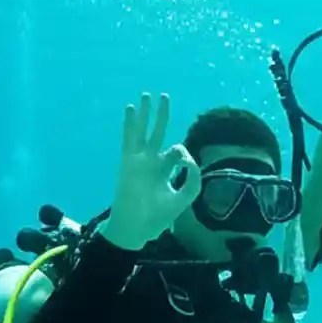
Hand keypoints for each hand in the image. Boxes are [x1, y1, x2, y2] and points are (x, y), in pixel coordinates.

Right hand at [101, 93, 200, 250]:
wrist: (135, 227)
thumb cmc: (157, 217)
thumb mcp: (184, 198)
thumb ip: (193, 180)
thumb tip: (191, 160)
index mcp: (165, 170)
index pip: (177, 151)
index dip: (185, 154)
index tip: (186, 165)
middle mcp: (152, 161)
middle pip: (159, 132)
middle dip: (162, 115)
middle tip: (164, 96)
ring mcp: (139, 160)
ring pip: (143, 130)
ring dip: (145, 113)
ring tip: (147, 95)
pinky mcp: (128, 161)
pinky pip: (130, 138)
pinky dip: (130, 123)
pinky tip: (131, 108)